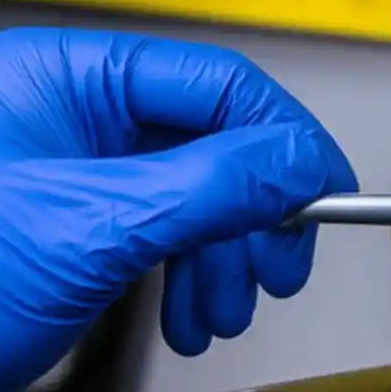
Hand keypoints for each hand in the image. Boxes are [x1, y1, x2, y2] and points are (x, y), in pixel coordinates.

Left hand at [0, 28, 355, 391]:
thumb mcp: (89, 225)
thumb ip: (211, 185)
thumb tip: (300, 160)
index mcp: (67, 75)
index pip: (215, 83)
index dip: (280, 138)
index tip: (323, 189)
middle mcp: (78, 113)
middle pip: (214, 144)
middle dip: (253, 215)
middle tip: (280, 264)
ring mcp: (82, 172)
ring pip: (199, 197)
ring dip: (226, 259)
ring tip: (224, 310)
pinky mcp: (82, 227)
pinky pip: (169, 235)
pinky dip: (193, 278)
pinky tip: (192, 316)